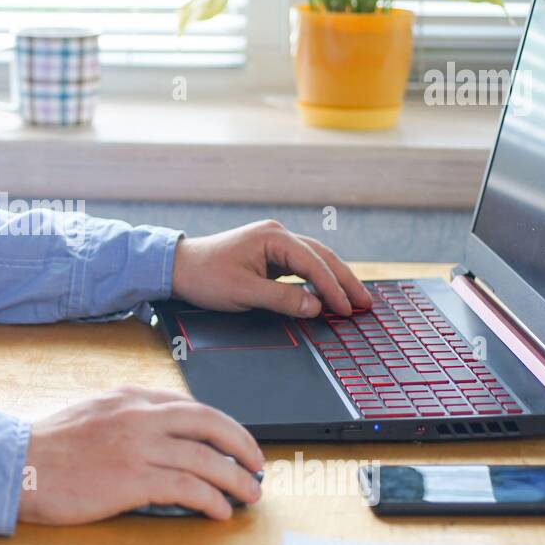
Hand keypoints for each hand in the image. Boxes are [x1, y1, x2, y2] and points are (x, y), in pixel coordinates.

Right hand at [17, 386, 264, 523]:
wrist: (17, 464)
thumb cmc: (48, 447)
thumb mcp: (92, 412)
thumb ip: (128, 416)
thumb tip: (163, 435)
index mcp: (130, 396)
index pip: (190, 405)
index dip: (221, 425)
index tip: (234, 442)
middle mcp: (139, 415)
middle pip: (210, 423)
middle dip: (242, 444)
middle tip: (257, 463)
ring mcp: (138, 446)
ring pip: (206, 458)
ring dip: (236, 479)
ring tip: (250, 494)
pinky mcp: (133, 479)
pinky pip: (188, 487)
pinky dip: (211, 499)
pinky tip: (219, 511)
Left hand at [170, 220, 372, 317]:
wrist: (177, 267)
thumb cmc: (205, 277)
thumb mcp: (243, 292)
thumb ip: (282, 299)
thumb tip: (316, 307)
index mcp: (273, 237)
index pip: (312, 263)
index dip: (332, 288)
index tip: (347, 309)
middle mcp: (277, 235)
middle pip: (322, 257)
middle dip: (345, 280)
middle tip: (366, 303)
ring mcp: (274, 243)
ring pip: (315, 260)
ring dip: (335, 279)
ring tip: (356, 300)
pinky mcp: (270, 255)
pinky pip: (302, 266)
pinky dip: (317, 279)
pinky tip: (329, 294)